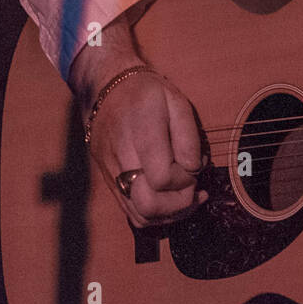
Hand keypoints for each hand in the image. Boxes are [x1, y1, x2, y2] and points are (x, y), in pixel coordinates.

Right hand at [69, 11, 206, 229]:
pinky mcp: (108, 180)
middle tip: (196, 189)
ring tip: (190, 199)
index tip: (196, 164)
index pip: (162, 178)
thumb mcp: (176, 100)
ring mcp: (111, 172)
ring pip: (139, 215)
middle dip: (179, 205)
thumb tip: (194, 169)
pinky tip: (171, 200)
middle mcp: (121, 156)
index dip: (185, 179)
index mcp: (141, 131)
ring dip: (170, 215)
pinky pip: (130, 211)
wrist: (106, 88)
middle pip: (148, 205)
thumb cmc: (147, 93)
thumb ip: (188, 136)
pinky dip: (155, 215)